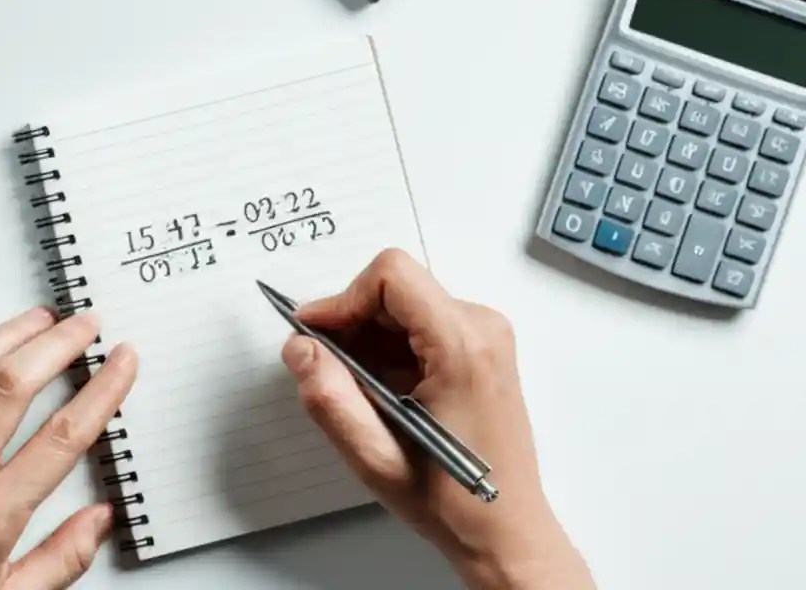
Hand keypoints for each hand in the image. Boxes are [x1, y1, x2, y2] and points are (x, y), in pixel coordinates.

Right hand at [282, 250, 594, 589]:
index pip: (392, 276)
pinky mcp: (482, 350)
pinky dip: (391, 349)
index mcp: (463, 345)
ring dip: (370, 339)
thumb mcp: (376, 456)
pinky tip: (382, 393)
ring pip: (407, 306)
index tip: (316, 336)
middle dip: (353, 322)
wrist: (506, 530)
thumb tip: (300, 348)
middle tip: (327, 369)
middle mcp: (482, 328)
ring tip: (358, 391)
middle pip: (397, 288)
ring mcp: (486, 337)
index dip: (343, 300)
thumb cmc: (453, 500)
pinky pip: (423, 325)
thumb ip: (330, 397)